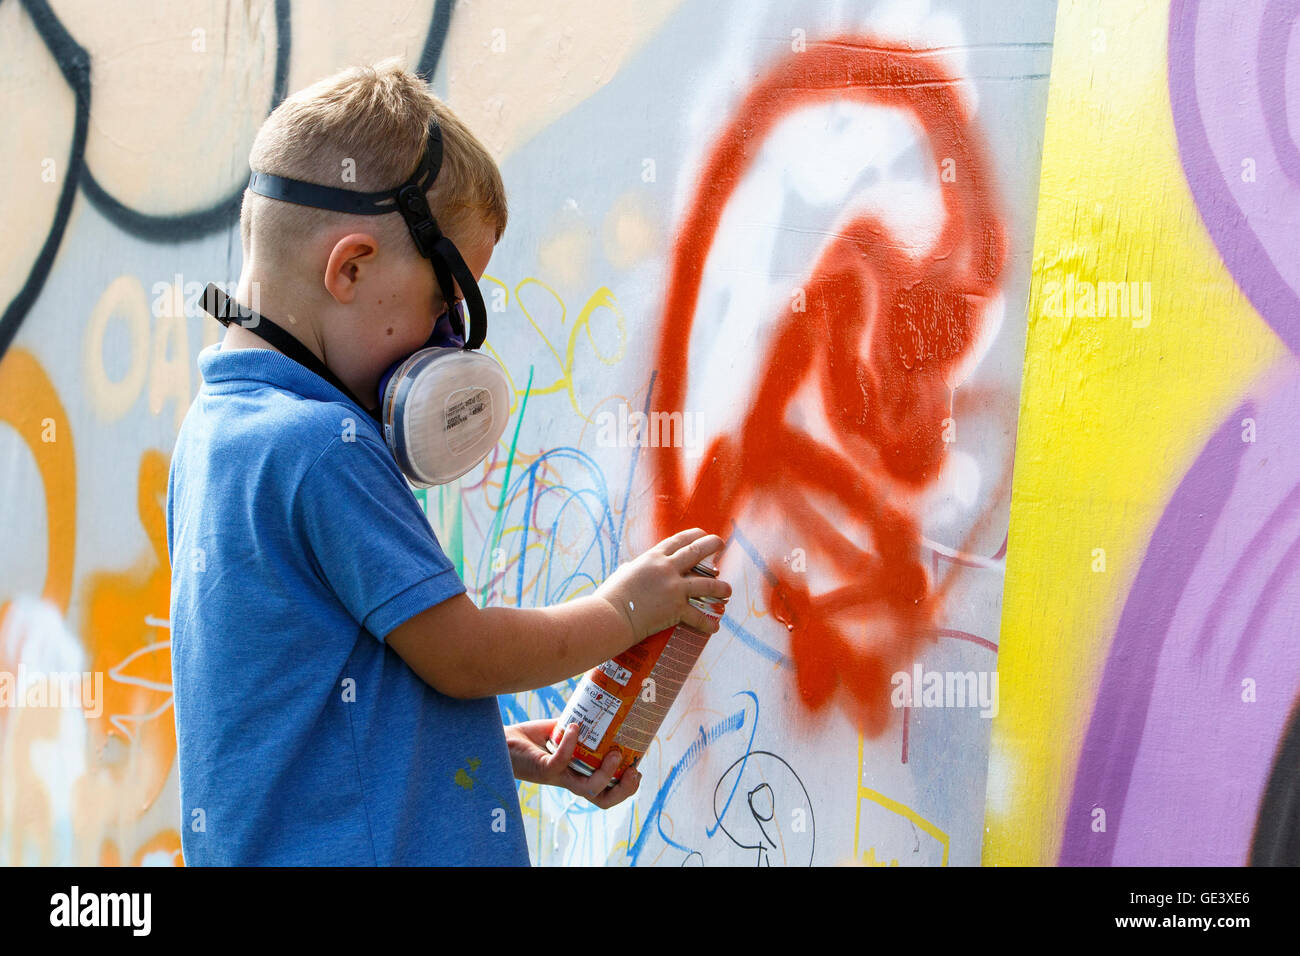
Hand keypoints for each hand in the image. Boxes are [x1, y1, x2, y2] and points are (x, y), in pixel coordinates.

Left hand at [505, 719, 641, 808]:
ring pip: (586, 789)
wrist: (503, 740)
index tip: (637, 769)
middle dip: (622, 790)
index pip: (606, 792)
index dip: (625, 788)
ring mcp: (556, 777)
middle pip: (601, 799)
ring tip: (614, 753)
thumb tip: (606, 706)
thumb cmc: (533, 738)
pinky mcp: (542, 769)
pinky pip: (561, 761)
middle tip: (632, 770)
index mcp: (578, 775)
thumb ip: (583, 728)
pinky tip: (577, 726)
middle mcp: (569, 780)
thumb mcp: (564, 732)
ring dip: (604, 774)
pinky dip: (571, 744)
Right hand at [594, 528, 731, 642]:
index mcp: (652, 558)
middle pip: (696, 552)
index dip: (694, 535)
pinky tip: (715, 627)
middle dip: (712, 545)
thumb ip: (630, 570)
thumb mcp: (622, 575)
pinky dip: (707, 623)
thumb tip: (628, 568)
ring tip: (728, 590)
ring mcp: (674, 588)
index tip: (703, 533)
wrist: (611, 616)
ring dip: (721, 587)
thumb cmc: (610, 597)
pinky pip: (698, 616)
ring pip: (707, 584)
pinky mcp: (676, 609)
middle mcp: (666, 568)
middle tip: (721, 543)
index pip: (678, 540)